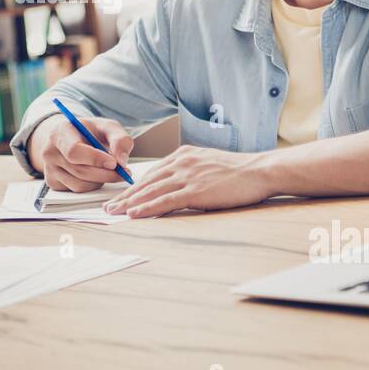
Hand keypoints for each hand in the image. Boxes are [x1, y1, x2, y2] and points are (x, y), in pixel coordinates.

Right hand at [28, 114, 133, 191]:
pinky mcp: (53, 183)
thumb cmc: (90, 132)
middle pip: (79, 170)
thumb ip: (119, 139)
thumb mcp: (108, 127)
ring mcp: (49, 169)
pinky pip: (76, 190)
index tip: (114, 163)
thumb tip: (121, 161)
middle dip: (105, 174)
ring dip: (100, 181)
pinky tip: (96, 175)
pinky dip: (91, 186)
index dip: (95, 159)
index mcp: (61, 132)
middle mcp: (50, 151)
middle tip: (123, 172)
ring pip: (79, 184)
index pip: (74, 150)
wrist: (72, 138)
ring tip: (109, 171)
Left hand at [103, 145, 270, 217]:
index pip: (152, 173)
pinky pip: (165, 201)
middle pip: (146, 181)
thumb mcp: (208, 164)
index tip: (121, 195)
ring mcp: (187, 176)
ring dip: (130, 203)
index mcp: (183, 155)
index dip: (134, 186)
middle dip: (125, 195)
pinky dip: (147, 208)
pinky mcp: (195, 190)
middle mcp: (181, 162)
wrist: (260, 170)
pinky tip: (134, 214)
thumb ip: (190, 171)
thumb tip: (176, 184)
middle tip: (108, 206)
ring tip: (114, 212)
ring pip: (151, 191)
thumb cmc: (238, 171)